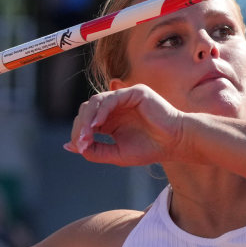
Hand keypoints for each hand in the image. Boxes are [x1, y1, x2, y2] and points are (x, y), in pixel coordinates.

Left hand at [64, 83, 187, 166]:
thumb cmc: (150, 149)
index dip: (79, 132)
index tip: (78, 147)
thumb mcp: (117, 154)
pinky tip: (99, 125)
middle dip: (81, 126)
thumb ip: (94, 150)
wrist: (176, 143)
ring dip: (88, 119)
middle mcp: (115, 106)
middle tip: (82, 143)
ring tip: (87, 136)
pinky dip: (102, 111)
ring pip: (95, 102)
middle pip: (87, 109)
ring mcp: (124, 97)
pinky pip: (112, 98)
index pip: (86, 120)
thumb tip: (70, 147)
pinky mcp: (134, 92)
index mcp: (110, 119)